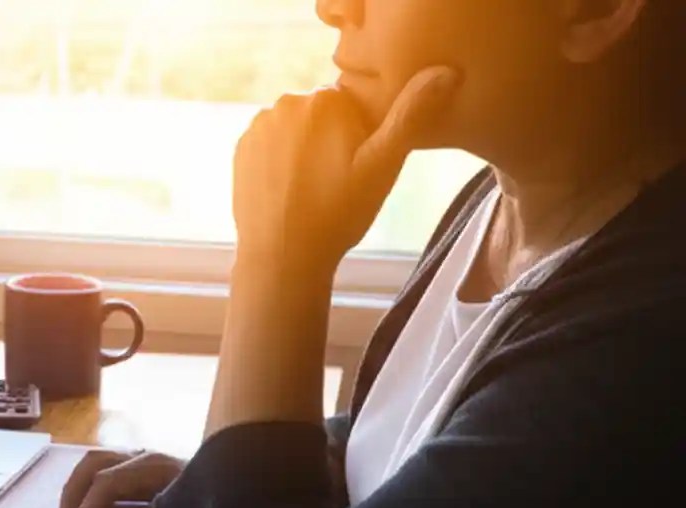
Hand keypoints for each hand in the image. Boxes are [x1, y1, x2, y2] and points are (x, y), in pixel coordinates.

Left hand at [232, 66, 460, 272]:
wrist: (282, 257)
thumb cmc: (338, 213)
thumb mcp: (384, 165)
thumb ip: (411, 115)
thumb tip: (446, 71)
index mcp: (323, 99)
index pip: (354, 104)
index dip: (363, 136)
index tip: (360, 167)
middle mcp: (285, 103)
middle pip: (323, 114)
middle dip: (334, 140)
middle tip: (340, 181)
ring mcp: (258, 127)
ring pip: (297, 130)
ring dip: (307, 150)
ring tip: (315, 190)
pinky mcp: (241, 150)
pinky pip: (272, 146)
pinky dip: (283, 163)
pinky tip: (291, 191)